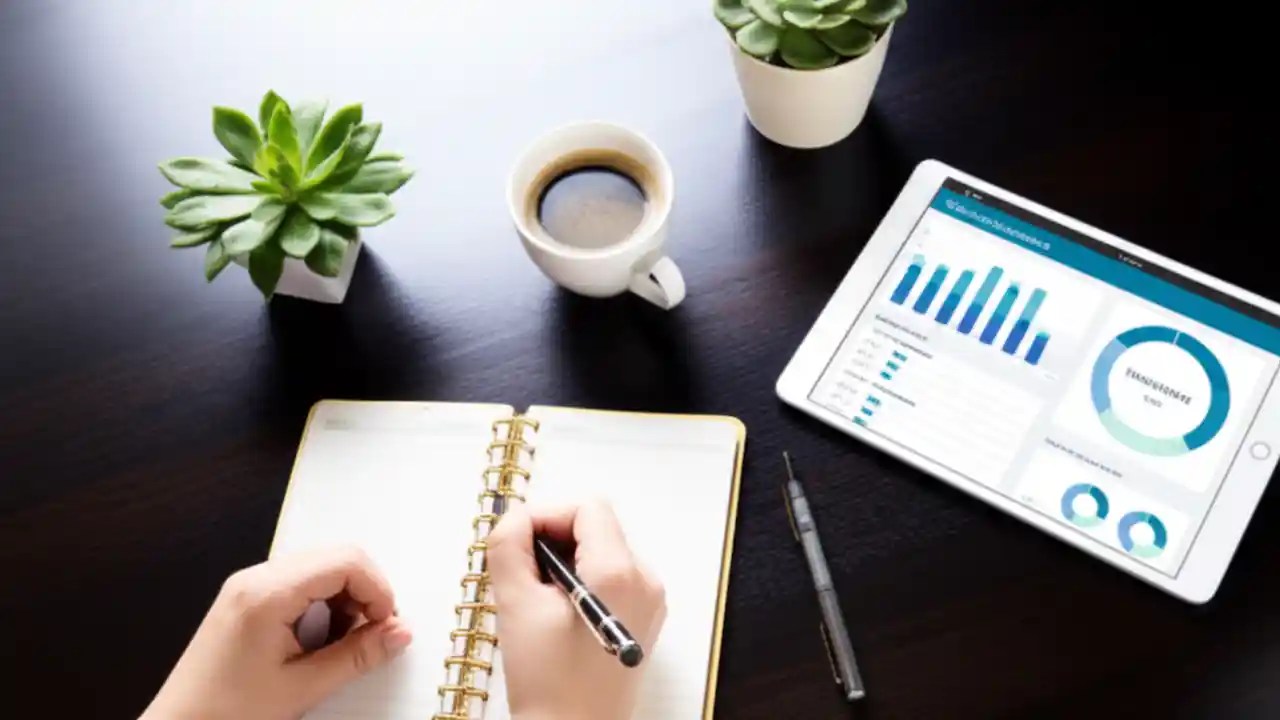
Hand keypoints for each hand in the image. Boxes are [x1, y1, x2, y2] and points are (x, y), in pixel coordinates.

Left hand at [142, 548, 412, 719]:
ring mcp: (247, 585)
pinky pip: (299, 583)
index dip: (378, 590)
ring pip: (320, 568)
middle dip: (365, 593)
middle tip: (371, 637)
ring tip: (341, 646)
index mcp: (267, 594)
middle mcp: (255, 577)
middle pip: (335, 558)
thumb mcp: (301, 688)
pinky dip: (322, 605)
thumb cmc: (227, 714)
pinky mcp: (245, 598)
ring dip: (345, 600)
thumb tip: (402, 632)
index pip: (345, 561)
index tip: (387, 628)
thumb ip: (356, 656)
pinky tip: (318, 641)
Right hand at [487, 500, 666, 719]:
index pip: (587, 508)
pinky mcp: (642, 618)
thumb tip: (513, 517)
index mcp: (620, 574)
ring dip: (563, 562)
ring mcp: (648, 601)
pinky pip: (610, 577)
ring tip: (535, 600)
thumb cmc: (548, 683)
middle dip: (552, 540)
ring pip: (601, 551)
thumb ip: (510, 547)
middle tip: (520, 575)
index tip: (517, 542)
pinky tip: (555, 614)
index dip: (546, 516)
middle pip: (596, 527)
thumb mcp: (516, 606)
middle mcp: (645, 581)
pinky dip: (579, 581)